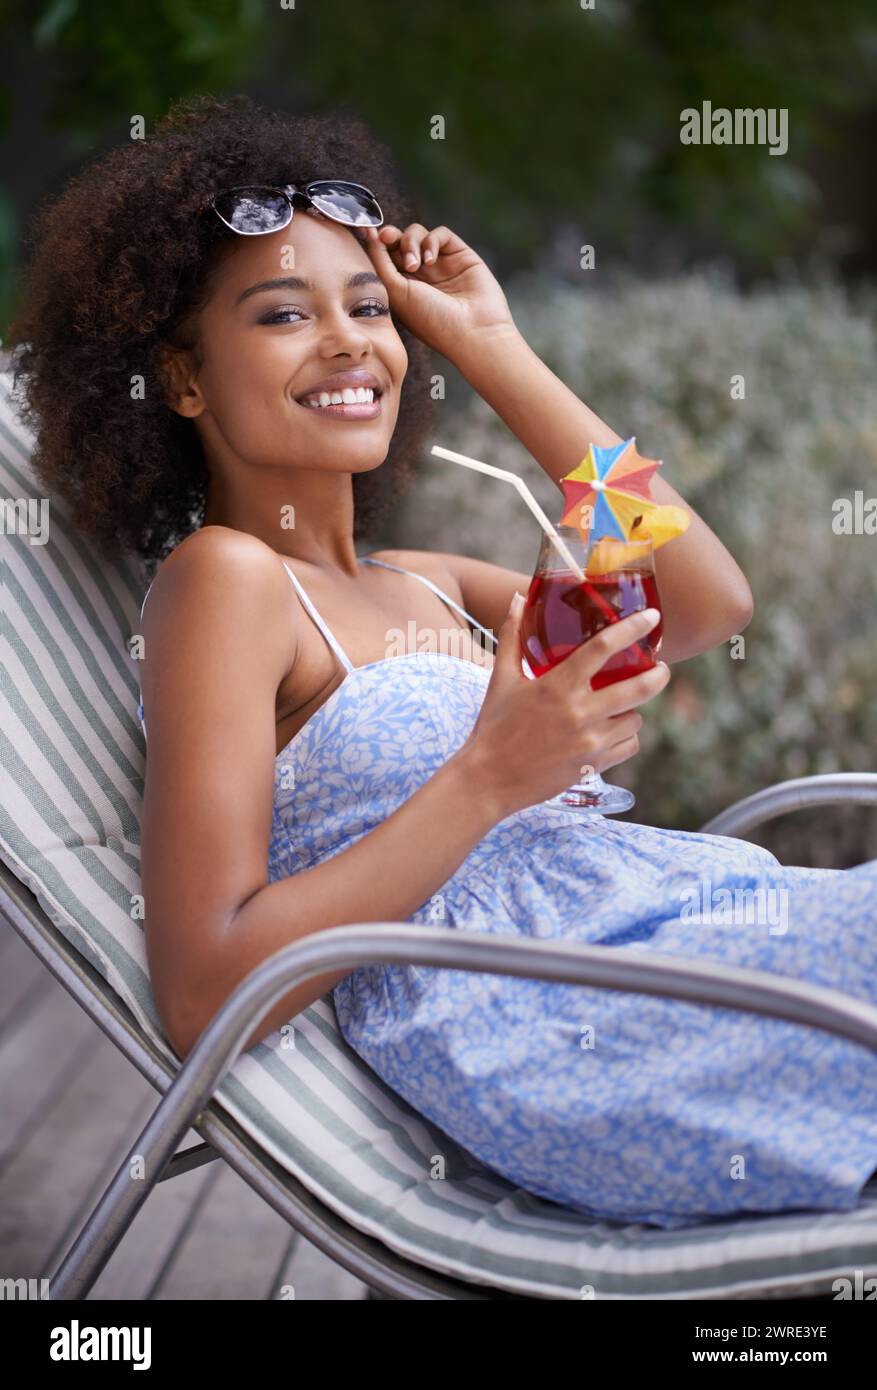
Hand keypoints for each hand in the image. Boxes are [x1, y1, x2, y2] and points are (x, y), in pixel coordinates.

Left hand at [362, 221, 515, 359]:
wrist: (472, 331)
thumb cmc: (431, 321)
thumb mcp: (396, 292)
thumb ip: (380, 261)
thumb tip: (370, 234)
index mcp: (403, 288)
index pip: (385, 256)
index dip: (377, 243)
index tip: (369, 232)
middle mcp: (421, 275)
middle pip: (400, 241)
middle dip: (392, 238)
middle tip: (388, 238)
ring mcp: (441, 265)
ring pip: (418, 234)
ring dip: (411, 242)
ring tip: (414, 265)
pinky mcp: (461, 255)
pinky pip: (441, 234)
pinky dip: (432, 241)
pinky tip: (431, 261)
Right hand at [459, 594, 669, 817]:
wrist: (489, 779)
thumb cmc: (493, 727)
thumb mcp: (501, 679)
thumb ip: (512, 636)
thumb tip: (518, 599)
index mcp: (557, 685)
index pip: (604, 647)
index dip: (633, 628)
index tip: (652, 617)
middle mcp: (579, 712)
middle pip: (638, 687)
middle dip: (658, 675)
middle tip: (660, 668)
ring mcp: (589, 741)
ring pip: (635, 719)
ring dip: (632, 710)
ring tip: (622, 705)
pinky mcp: (593, 765)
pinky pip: (628, 746)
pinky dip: (626, 737)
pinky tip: (614, 731)